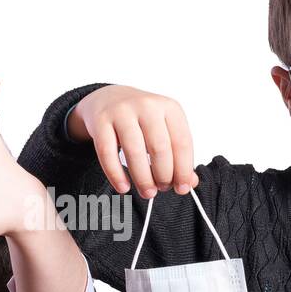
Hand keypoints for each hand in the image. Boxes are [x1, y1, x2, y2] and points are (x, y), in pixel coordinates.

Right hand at [66, 84, 197, 197]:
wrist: (109, 98)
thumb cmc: (142, 120)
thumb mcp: (164, 129)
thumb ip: (178, 154)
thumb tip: (189, 182)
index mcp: (169, 107)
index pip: (182, 142)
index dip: (183, 169)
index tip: (182, 188)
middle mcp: (147, 106)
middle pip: (159, 148)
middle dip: (163, 176)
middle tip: (161, 189)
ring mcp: (122, 111)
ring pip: (134, 151)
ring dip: (143, 178)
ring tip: (147, 192)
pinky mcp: (100, 121)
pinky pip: (107, 153)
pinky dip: (116, 174)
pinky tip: (123, 188)